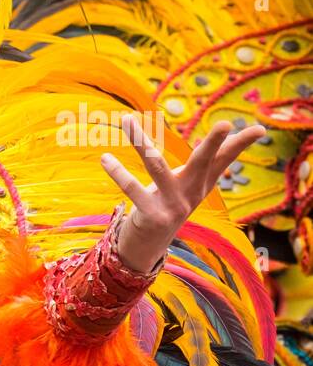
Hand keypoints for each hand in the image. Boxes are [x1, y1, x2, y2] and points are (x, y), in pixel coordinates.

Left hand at [101, 116, 264, 271]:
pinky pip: (132, 189)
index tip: (261, 129)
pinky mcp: (152, 217)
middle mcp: (191, 194)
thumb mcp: (190, 184)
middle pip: (204, 163)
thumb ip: (206, 162)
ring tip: (126, 119)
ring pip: (156, 166)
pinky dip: (117, 172)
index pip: (224, 160)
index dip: (241, 145)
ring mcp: (173, 206)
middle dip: (214, 143)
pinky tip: (104, 158)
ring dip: (139, 141)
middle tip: (225, 123)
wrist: (148, 246)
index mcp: (201, 184)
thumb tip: (236, 133)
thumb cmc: (168, 205)